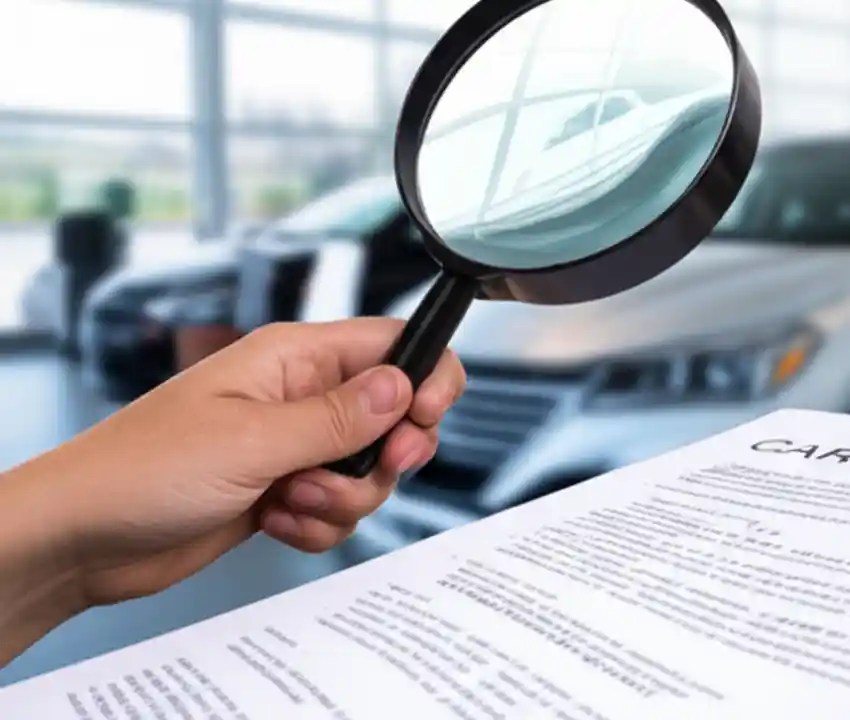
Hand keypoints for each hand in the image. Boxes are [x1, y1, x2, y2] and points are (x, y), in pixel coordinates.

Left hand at [3, 319, 464, 616]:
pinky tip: (273, 521)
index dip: (424, 379)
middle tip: (363, 472)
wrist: (83, 539)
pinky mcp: (283, 491)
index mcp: (292, 359)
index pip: (391, 344)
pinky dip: (317, 525)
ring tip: (289, 499)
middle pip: (394, 416)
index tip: (421, 420)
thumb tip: (402, 385)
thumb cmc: (140, 470)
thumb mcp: (251, 440)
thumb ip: (338, 417)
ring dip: (343, 499)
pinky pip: (337, 509)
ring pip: (369, 470)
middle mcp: (299, 396)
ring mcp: (292, 446)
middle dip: (387, 456)